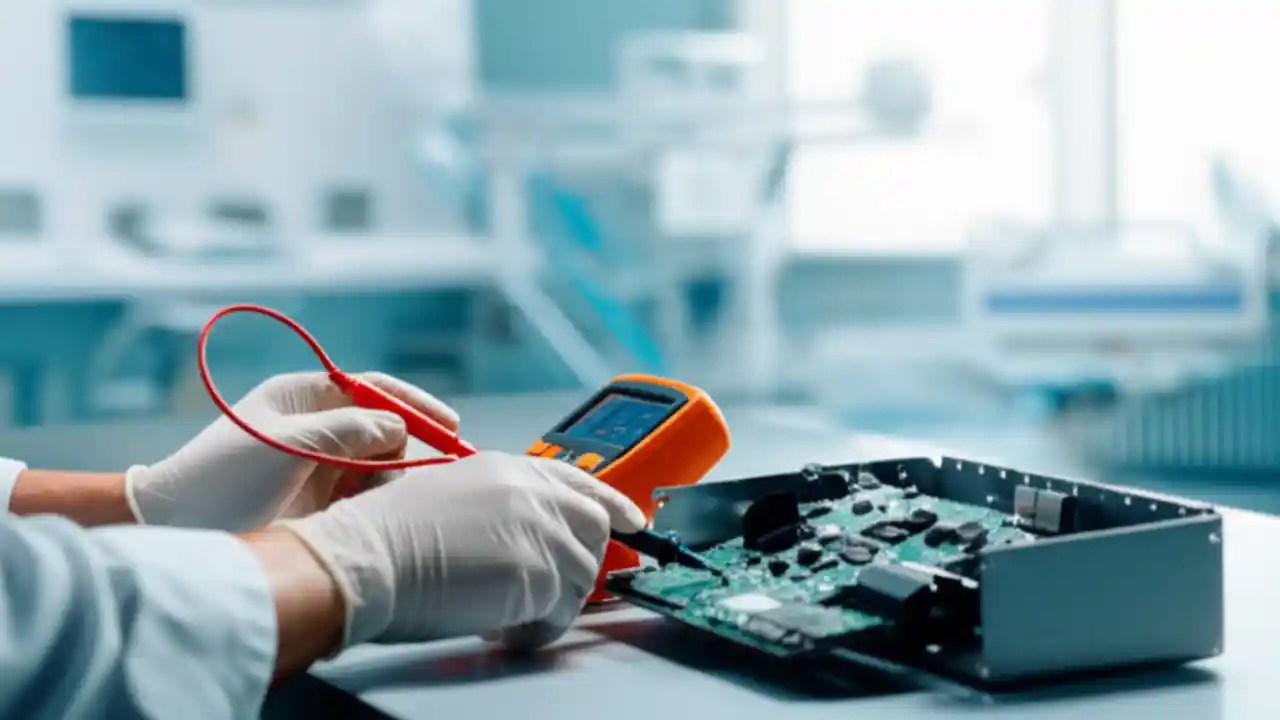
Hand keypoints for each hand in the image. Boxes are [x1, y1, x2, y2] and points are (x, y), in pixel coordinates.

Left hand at [125, 372, 457, 531]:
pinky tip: (368, 516)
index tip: (450, 426)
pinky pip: (364, 495)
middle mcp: (314, 426)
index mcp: (302, 397)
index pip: (372, 388)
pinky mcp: (318, 503)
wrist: (179, 531)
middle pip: (382, 427)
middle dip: (404, 447)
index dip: (413, 403)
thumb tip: (398, 428)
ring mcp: (317, 466)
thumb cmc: (225, 477)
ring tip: (379, 502)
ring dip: (388, 480)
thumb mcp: (289, 443)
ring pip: (379, 465)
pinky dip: (375, 503)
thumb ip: (351, 430)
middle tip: (424, 472)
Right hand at [280, 452, 645, 649]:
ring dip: (551, 604)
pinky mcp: (538, 571)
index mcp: (508, 469)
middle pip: (593, 527)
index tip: (633, 521)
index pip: (579, 480)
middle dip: (580, 564)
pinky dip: (538, 629)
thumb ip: (499, 508)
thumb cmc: (388, 536)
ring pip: (582, 576)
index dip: (612, 503)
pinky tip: (504, 630)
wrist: (367, 558)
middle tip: (551, 594)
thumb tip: (524, 541)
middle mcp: (531, 492)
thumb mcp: (452, 497)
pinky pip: (561, 612)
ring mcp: (539, 529)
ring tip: (508, 617)